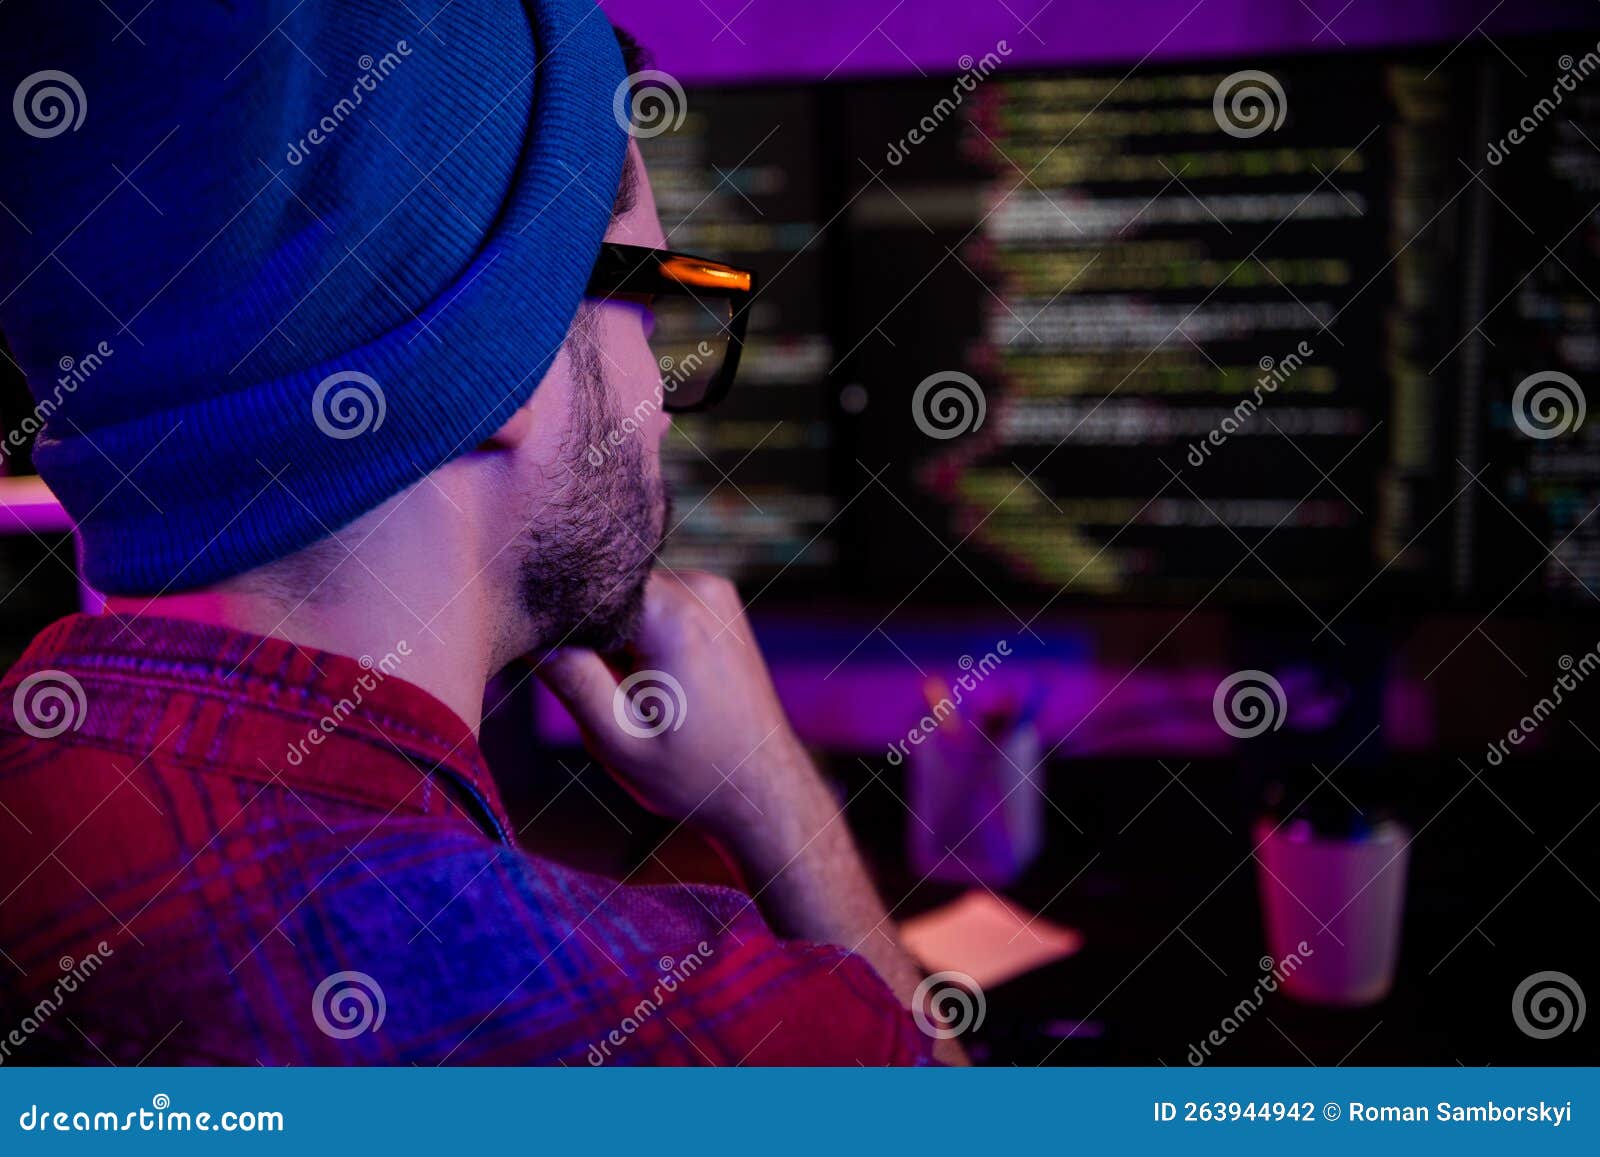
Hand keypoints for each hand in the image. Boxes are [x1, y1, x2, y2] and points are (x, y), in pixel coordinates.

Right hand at [536, 570, 828, 855]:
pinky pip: (655, 601)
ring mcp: (714, 591)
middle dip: (590, 633)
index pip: (586, 585)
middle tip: (604, 691)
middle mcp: (699, 589)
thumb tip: (529, 630)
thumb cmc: (691, 773)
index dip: (561, 621)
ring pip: (629, 595)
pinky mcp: (717, 601)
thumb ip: (570, 679)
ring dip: (615, 635)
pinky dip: (640, 633)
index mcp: (673, 617)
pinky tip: (655, 680)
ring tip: (634, 691)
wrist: (760, 786)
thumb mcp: (616, 739)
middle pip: (608, 589)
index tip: (559, 666)